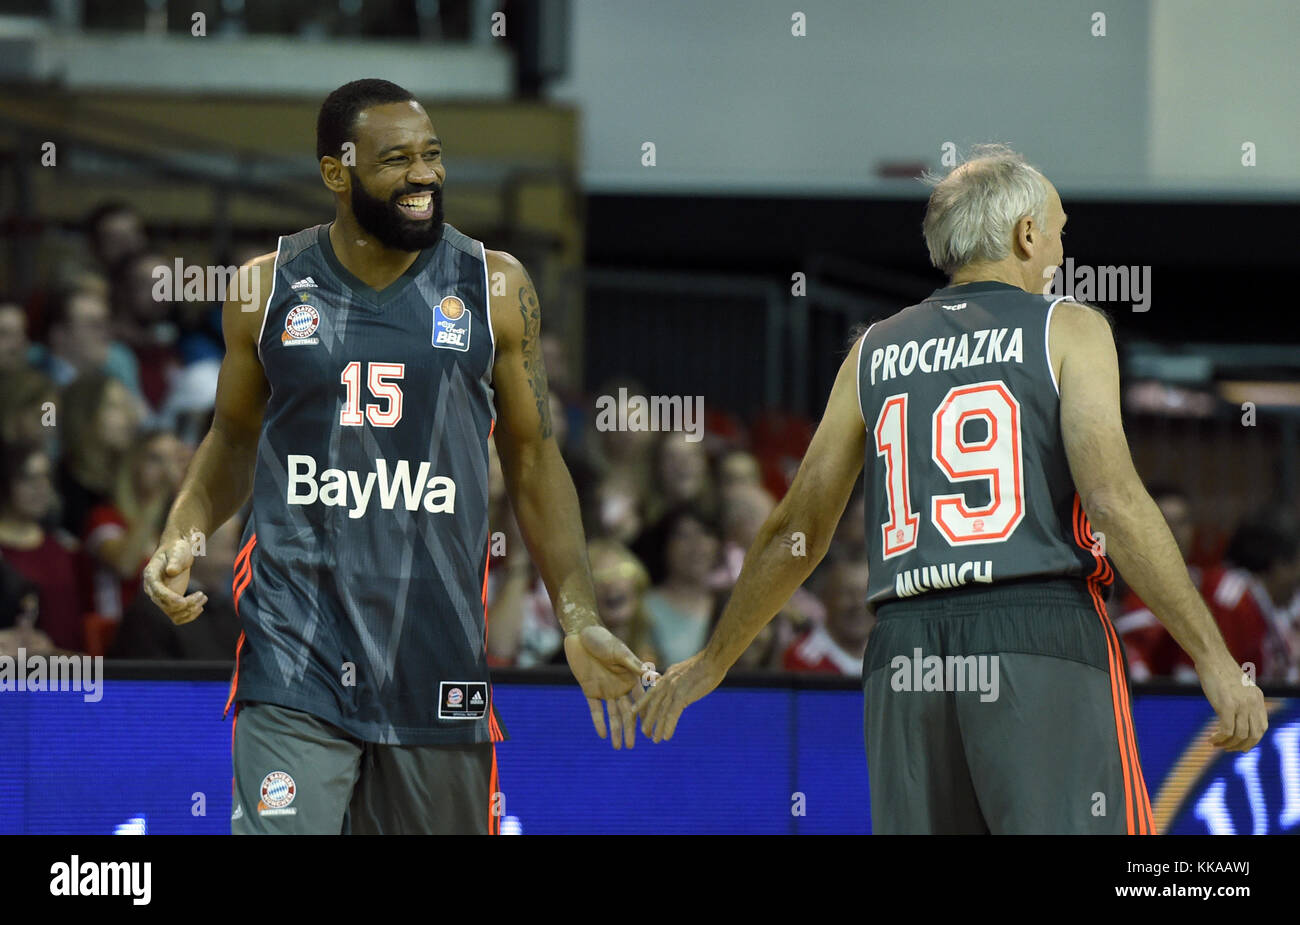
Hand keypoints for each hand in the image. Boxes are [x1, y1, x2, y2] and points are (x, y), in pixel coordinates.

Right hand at [142, 534, 206, 625]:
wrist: (178, 551)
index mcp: (150, 575)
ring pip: (173, 614)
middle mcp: (153, 589)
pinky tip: (200, 607)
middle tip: (202, 595)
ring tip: (203, 598)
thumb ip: (174, 561)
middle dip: (185, 605)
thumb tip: (171, 571)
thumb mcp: (177, 552)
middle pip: (166, 606)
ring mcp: (161, 597)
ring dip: (189, 611)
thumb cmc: (177, 549)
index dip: (169, 599)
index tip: (184, 602)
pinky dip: (189, 615)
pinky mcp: (170, 601)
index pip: (157, 592)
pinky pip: (177, 616)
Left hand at [563, 625, 650, 748]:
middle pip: (627, 712)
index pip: (641, 700)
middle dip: (630, 729)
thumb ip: (635, 667)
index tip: (652, 730)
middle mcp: (620, 687)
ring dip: (615, 730)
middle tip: (633, 746)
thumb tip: (656, 676)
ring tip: (618, 747)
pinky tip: (602, 735)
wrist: (581, 634)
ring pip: (612, 715)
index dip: (646, 715)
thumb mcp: (620, 653)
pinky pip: (595, 710)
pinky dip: (599, 722)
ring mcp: (605, 690)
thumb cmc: (603, 640)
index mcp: (630, 678)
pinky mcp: (590, 691)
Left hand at [634, 651, 725, 742]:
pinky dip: (668, 727)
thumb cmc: (706, 663)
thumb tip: (680, 686)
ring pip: (662, 712)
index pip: (652, 691)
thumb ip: (679, 679)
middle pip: (654, 704)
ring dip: (658, 727)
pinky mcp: (682, 696)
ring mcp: (673, 689)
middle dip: (648, 719)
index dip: (643, 703)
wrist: (713, 660)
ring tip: (655, 739)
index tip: (635, 711)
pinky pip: (672, 715)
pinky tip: (666, 737)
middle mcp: (667, 682)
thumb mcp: (687, 670)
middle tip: (644, 732)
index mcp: (668, 675)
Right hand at [1197, 657, 1267, 750]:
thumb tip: (1235, 711)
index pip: (1262, 727)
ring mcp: (1241, 705)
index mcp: (1257, 698)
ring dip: (1228, 744)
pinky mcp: (1227, 705)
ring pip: (1240, 735)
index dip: (1252, 740)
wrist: (1212, 657)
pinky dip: (1219, 739)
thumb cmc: (1219, 668)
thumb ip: (1241, 698)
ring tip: (1216, 744)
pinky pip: (1226, 730)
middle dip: (1241, 746)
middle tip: (1227, 748)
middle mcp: (1253, 703)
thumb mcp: (1237, 685)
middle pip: (1254, 735)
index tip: (1238, 743)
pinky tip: (1211, 739)